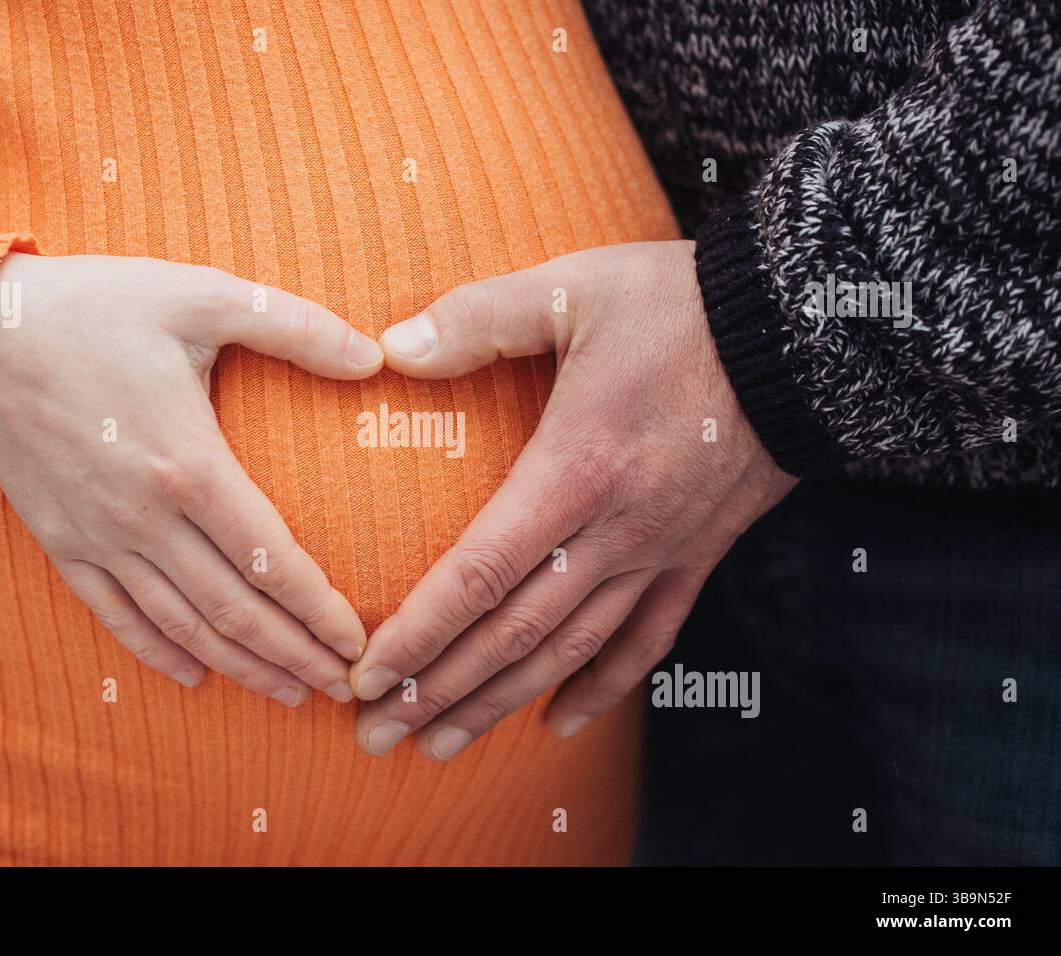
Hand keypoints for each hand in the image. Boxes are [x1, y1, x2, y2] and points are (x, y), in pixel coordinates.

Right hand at [0, 253, 381, 705]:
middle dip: (294, 654)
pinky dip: (157, 651)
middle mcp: (145, 517)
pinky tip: (193, 677)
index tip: (357, 641)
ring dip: (240, 666)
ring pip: (181, 624)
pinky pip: (114, 613)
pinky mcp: (60, 540)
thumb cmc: (95, 306)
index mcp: (188, 463)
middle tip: (342, 686)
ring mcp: (98, 536)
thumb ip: (294, 327)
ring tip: (288, 692)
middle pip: (234, 609)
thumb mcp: (201, 294)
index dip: (319, 609)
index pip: (272, 559)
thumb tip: (373, 358)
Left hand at [350, 241, 795, 757]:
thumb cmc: (680, 305)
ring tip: (440, 746)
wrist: (805, 332)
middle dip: (439, 691)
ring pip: (570, 652)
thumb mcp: (573, 288)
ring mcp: (660, 552)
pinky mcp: (698, 557)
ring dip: (501, 705)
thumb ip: (477, 318)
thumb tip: (392, 349)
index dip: (419, 633)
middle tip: (377, 736)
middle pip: (513, 634)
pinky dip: (603, 689)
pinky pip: (647, 641)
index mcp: (576, 469)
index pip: (479, 574)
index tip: (367, 676)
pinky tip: (559, 723)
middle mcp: (617, 530)